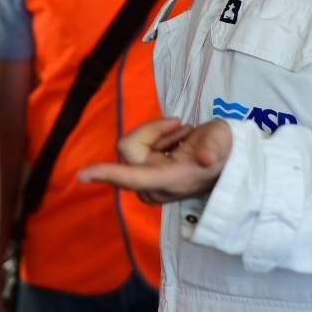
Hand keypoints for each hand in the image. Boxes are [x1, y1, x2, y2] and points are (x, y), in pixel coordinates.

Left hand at [77, 118, 231, 203]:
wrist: (228, 160)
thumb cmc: (224, 149)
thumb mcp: (222, 140)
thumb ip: (213, 146)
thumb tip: (204, 157)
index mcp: (170, 180)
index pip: (133, 177)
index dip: (108, 174)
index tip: (82, 174)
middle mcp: (155, 185)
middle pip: (129, 148)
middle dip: (152, 131)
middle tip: (181, 126)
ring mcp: (149, 182)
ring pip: (133, 145)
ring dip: (157, 134)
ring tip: (183, 135)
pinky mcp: (146, 174)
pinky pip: (137, 147)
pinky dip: (156, 138)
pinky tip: (177, 140)